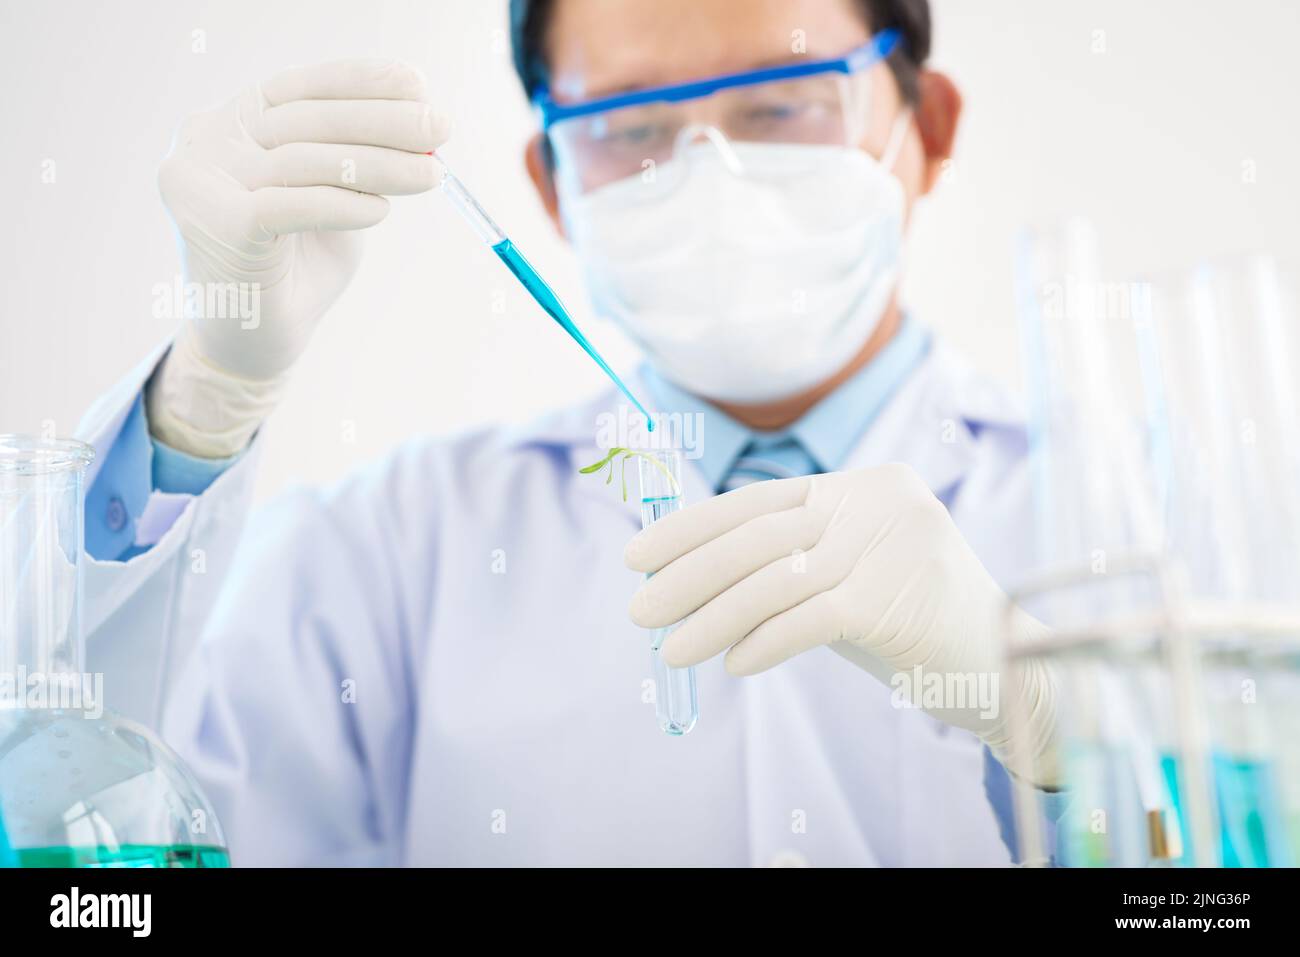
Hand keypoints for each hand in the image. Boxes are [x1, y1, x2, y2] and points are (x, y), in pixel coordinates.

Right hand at [148, 59, 447, 455]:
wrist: (253, 345)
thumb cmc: (296, 268)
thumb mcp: (333, 198)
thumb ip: (358, 159)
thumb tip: (420, 121)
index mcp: (228, 123)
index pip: (300, 88)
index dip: (360, 82)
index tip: (419, 85)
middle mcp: (204, 143)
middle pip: (305, 120)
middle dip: (382, 122)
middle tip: (441, 129)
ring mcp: (201, 183)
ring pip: (303, 161)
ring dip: (378, 165)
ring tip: (432, 176)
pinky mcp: (214, 225)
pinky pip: (290, 205)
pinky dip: (342, 205)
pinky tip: (383, 210)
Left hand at [625, 464, 1058, 782]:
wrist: (1006, 666)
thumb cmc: (911, 621)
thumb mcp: (846, 576)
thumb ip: (787, 563)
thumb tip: (688, 577)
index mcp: (859, 485)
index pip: (756, 500)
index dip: (690, 529)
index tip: (637, 556)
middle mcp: (874, 500)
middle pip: (756, 537)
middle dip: (687, 576)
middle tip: (638, 612)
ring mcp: (886, 544)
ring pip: (772, 582)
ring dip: (710, 620)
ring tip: (670, 651)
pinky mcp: (892, 597)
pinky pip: (804, 620)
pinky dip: (761, 643)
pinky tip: (731, 663)